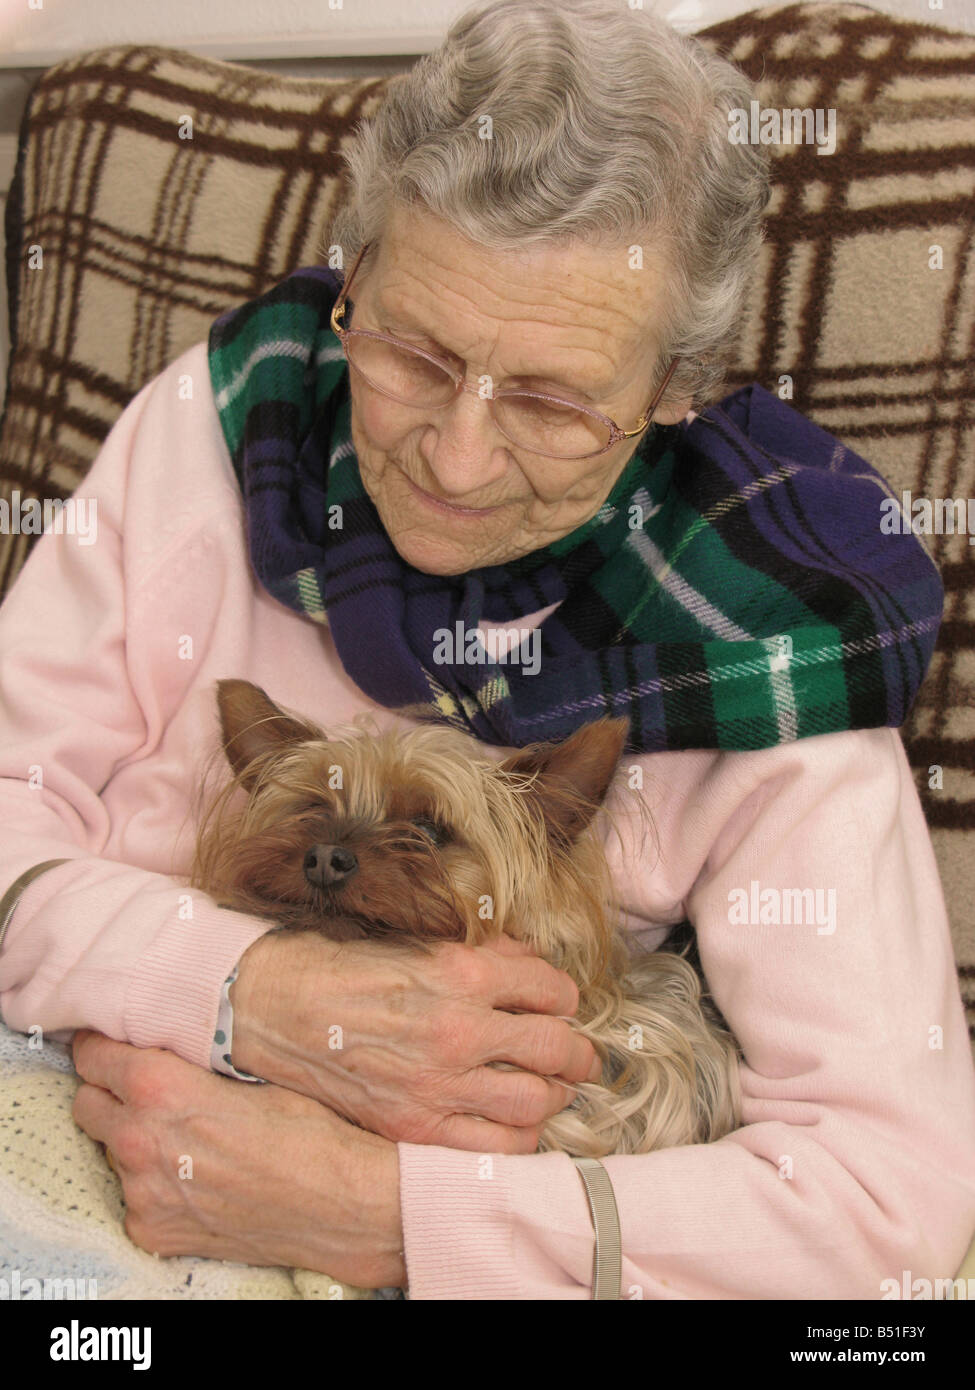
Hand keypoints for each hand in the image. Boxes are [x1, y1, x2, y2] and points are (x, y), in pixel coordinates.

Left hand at [71, 1030, 405, 1287]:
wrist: (336, 1201)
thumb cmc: (306, 1128)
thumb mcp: (250, 1073)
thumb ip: (190, 1063)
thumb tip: (167, 1043)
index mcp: (159, 1088)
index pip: (93, 1055)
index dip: (103, 1047)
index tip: (112, 1046)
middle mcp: (139, 1139)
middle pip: (85, 1103)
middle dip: (109, 1092)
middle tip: (144, 1091)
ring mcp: (141, 1191)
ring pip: (110, 1151)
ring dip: (134, 1140)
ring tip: (185, 1140)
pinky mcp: (151, 1229)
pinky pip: (132, 1196)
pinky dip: (154, 1185)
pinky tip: (195, 1178)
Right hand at [230, 930, 600, 1152]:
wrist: (274, 1009)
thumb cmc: (341, 965)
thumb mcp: (416, 939)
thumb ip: (481, 952)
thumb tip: (530, 961)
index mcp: (462, 972)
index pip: (552, 989)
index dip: (565, 996)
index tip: (562, 1003)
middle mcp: (459, 1029)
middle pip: (556, 1048)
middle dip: (578, 1051)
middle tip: (580, 1054)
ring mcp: (438, 1084)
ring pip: (535, 1101)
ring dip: (553, 1094)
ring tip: (551, 1088)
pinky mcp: (415, 1126)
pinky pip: (493, 1146)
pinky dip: (517, 1137)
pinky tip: (515, 1124)